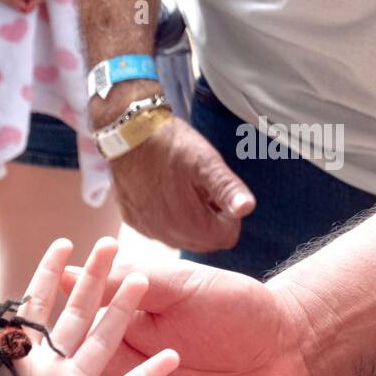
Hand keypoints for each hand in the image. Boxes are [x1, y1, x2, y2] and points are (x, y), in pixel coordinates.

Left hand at [0, 237, 178, 375]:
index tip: (60, 244)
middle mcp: (48, 374)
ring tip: (142, 278)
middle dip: (90, 280)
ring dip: (120, 311)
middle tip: (109, 242)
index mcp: (17, 364)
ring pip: (99, 341)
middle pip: (74, 316)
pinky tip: (171, 355)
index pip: (34, 310)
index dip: (46, 278)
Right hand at [104, 113, 255, 252]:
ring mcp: (147, 229)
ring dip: (188, 220)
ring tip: (182, 189)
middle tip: (201, 190)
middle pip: (204, 242)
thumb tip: (246, 209)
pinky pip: (159, 231)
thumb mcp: (206, 161)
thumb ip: (227, 188)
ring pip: (182, 238)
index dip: (229, 216)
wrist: (128, 133)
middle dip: (209, 221)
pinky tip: (162, 192)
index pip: (226, 238)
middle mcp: (166, 234)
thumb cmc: (171, 145)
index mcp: (189, 223)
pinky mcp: (133, 222)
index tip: (217, 194)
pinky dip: (166, 217)